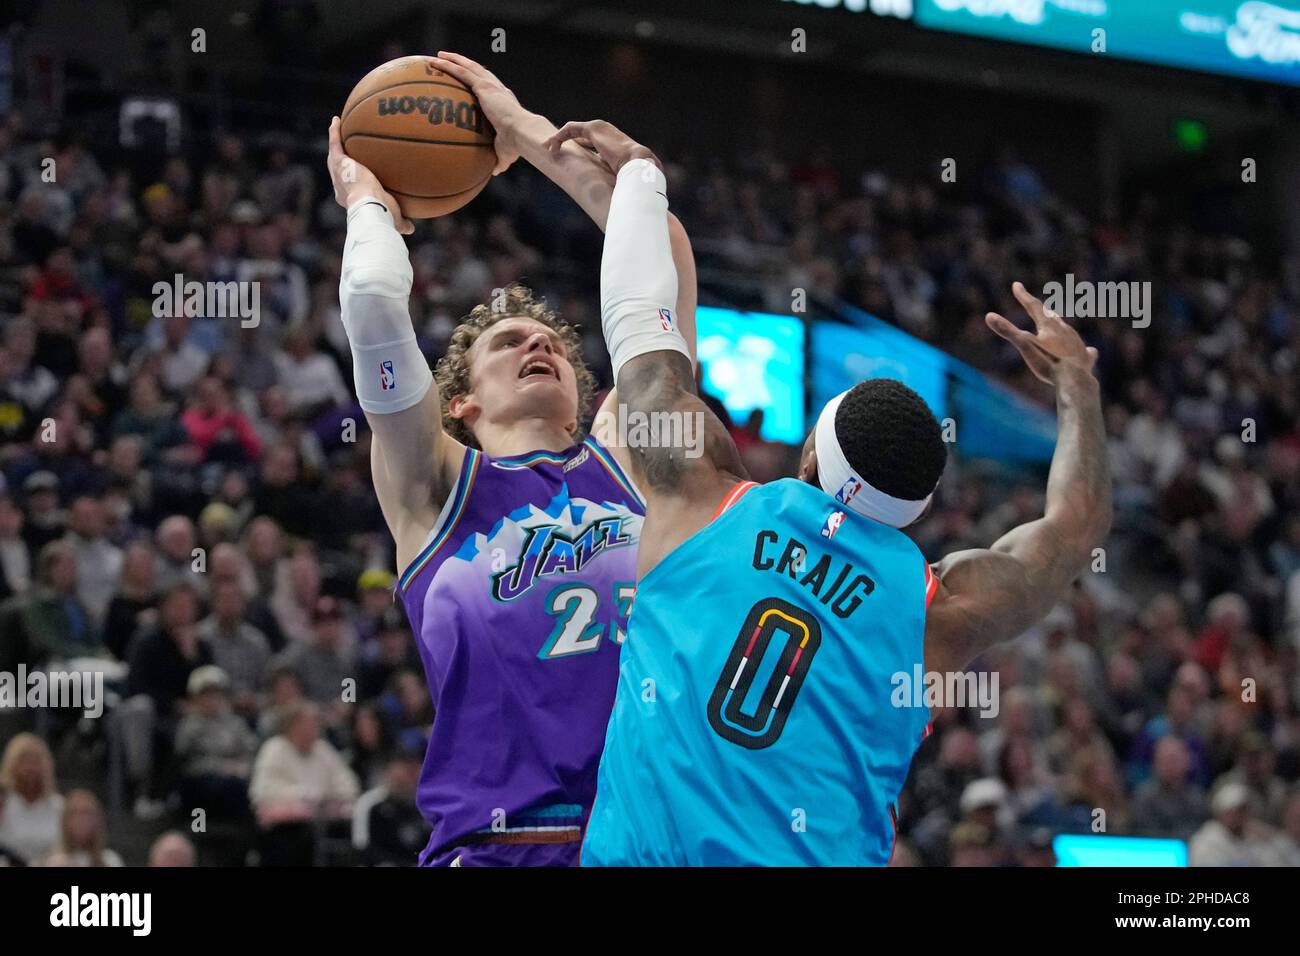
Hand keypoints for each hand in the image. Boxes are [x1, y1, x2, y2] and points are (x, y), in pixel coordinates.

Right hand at [326, 117, 412, 234]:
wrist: (370, 207)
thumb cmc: (381, 215)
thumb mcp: (392, 218)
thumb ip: (400, 223)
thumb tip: (410, 229)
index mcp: (349, 198)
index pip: (346, 188)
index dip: (348, 183)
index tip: (353, 177)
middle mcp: (340, 185)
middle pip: (338, 170)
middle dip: (339, 161)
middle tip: (342, 152)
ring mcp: (337, 173)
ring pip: (334, 154)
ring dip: (334, 142)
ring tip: (336, 128)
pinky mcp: (339, 162)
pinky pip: (335, 143)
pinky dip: (334, 132)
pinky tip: (336, 120)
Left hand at [429, 52, 523, 175]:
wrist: (522, 133)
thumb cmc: (516, 145)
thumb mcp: (506, 153)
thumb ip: (498, 160)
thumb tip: (494, 171)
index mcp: (503, 100)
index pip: (490, 87)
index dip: (479, 81)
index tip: (470, 80)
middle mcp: (497, 89)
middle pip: (478, 71)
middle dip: (464, 64)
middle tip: (450, 60)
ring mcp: (490, 86)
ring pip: (469, 67)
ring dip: (453, 60)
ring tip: (439, 56)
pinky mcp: (484, 86)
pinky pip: (462, 72)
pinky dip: (448, 66)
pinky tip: (435, 62)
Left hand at [544, 119, 661, 175]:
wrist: (639, 163)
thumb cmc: (634, 174)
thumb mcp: (621, 176)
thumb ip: (614, 179)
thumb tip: (615, 195)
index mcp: (613, 141)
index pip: (593, 141)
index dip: (581, 146)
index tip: (570, 155)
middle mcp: (606, 131)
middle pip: (580, 133)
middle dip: (566, 140)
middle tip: (553, 150)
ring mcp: (599, 128)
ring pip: (573, 130)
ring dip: (558, 139)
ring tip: (547, 148)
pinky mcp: (593, 129)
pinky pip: (570, 130)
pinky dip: (559, 137)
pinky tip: (551, 148)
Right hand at [986, 282, 1097, 385]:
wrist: (1075, 379)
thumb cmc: (1047, 362)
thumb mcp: (1024, 346)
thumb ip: (1007, 331)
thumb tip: (989, 316)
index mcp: (1049, 326)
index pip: (1034, 306)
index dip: (1023, 296)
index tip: (1016, 285)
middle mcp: (1065, 330)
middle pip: (1052, 317)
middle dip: (1043, 311)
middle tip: (1036, 306)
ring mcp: (1077, 344)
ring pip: (1068, 331)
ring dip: (1060, 327)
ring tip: (1057, 325)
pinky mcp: (1085, 359)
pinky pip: (1086, 351)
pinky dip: (1085, 349)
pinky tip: (1090, 350)